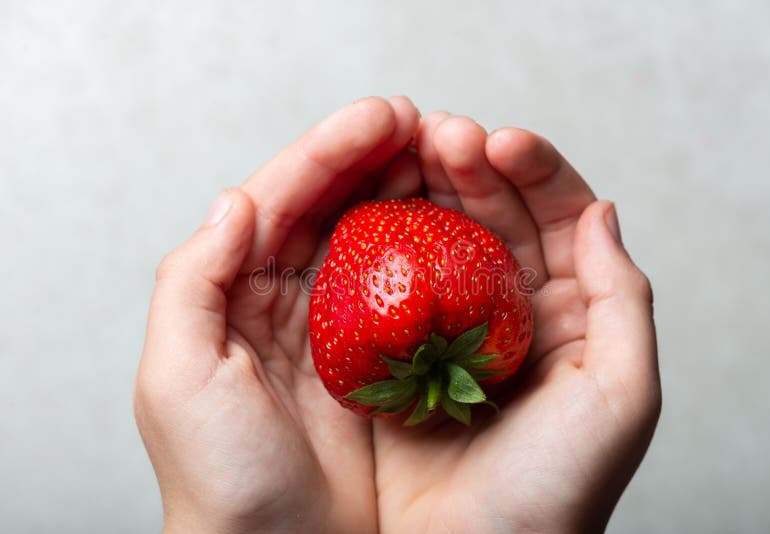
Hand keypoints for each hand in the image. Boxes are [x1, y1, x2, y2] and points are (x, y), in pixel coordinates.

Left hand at [134, 97, 419, 532]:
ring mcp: (337, 325)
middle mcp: (284, 299)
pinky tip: (456, 222)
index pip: (278, 201)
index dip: (326, 152)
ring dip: (404, 189)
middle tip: (423, 123)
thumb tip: (236, 200)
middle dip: (372, 157)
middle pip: (329, 206)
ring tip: (445, 153)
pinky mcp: (381, 357)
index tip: (380, 117)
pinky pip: (406, 286)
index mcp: (232, 293)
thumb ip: (194, 281)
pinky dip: (429, 248)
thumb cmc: (220, 481)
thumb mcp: (178, 379)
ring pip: (371, 235)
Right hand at [372, 115, 660, 532]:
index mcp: (569, 313)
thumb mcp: (621, 396)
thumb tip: (600, 211)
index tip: (499, 142)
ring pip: (439, 237)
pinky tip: (366, 213)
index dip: (534, 169)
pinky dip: (379, 241)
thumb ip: (622, 298)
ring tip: (404, 155)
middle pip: (493, 215)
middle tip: (440, 134)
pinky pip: (390, 280)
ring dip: (423, 191)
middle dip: (469, 166)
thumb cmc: (556, 491)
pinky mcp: (398, 350)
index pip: (557, 217)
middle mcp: (510, 312)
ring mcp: (450, 328)